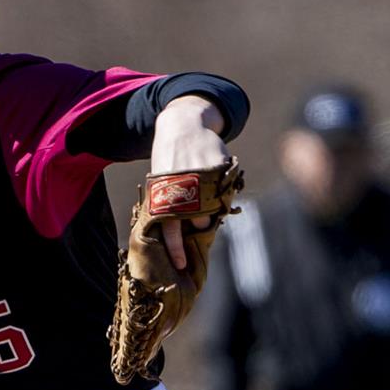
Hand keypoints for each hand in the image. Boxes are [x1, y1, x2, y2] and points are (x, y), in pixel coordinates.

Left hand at [149, 97, 228, 271]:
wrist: (182, 125)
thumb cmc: (169, 162)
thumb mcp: (162, 182)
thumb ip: (172, 207)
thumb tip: (185, 239)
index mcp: (165, 192)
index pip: (171, 227)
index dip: (175, 248)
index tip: (181, 264)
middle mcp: (184, 184)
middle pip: (202, 220)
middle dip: (204, 225)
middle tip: (203, 218)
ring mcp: (204, 175)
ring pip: (218, 207)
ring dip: (216, 208)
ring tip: (208, 194)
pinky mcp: (220, 165)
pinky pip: (227, 189)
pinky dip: (224, 189)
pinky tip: (214, 176)